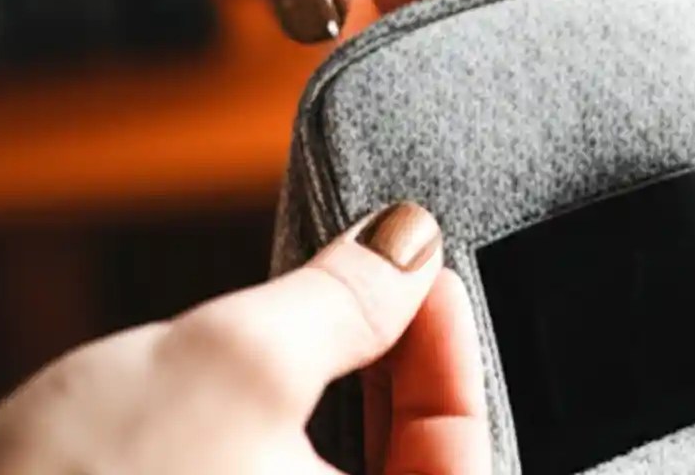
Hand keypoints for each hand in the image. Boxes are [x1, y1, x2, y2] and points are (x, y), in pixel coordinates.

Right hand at [0, 203, 488, 473]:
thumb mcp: (232, 364)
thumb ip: (344, 299)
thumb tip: (407, 242)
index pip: (461, 450)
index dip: (451, 344)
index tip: (422, 266)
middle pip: (413, 466)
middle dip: (402, 366)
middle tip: (382, 281)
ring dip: (352, 397)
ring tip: (334, 318)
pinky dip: (297, 440)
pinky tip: (277, 384)